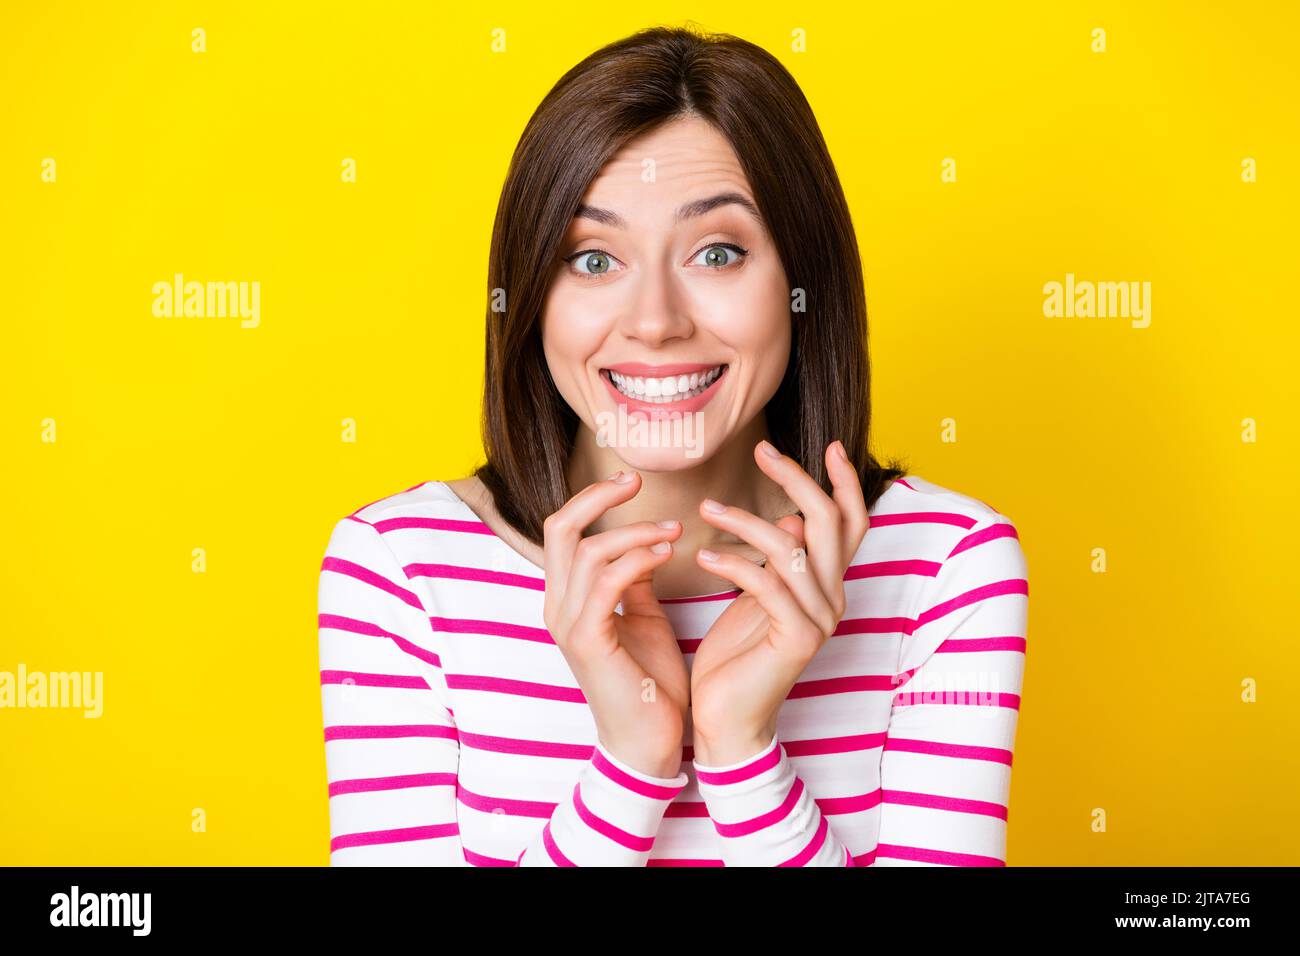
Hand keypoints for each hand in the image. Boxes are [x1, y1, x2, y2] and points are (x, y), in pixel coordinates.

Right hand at [542, 469, 689, 778]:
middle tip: (636, 480)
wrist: (648, 743)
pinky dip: (636, 559)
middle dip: (598, 497)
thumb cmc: (650, 684)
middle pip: (560, 527)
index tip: (631, 481)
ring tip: (673, 530)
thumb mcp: (643, 618)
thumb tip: (647, 542)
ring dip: (634, 531)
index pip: (564, 529)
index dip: (594, 498)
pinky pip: (605, 582)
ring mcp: (568, 623)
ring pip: (586, 550)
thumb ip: (636, 580)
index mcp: (568, 597)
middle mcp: (558, 605)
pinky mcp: (587, 641)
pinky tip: (666, 553)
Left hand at [689, 440, 870, 765]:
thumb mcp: (756, 598)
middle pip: (828, 522)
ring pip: (790, 546)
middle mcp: (832, 598)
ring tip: (705, 510)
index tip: (830, 445)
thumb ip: (778, 560)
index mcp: (825, 585)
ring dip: (744, 520)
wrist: (727, 721)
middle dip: (797, 479)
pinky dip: (733, 562)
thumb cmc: (736, 658)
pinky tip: (703, 556)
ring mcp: (819, 619)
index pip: (850, 523)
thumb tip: (790, 519)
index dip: (845, 483)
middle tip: (761, 451)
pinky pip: (766, 582)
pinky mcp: (797, 638)